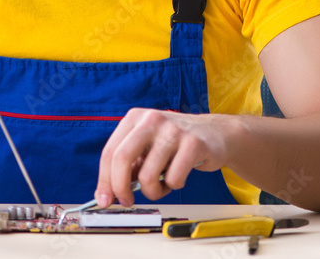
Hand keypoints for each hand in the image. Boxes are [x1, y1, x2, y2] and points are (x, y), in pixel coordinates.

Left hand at [94, 108, 232, 206]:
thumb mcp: (148, 146)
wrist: (215, 133)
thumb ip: (129, 165)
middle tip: (127, 201)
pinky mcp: (193, 143)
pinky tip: (179, 176)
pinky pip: (173, 179)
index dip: (104, 180)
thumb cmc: (177, 142)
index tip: (104, 199)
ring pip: (147, 175)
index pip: (110, 151)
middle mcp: (151, 119)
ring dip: (153, 191)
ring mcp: (172, 130)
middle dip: (120, 188)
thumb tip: (109, 192)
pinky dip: (173, 186)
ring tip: (162, 185)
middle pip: (122, 159)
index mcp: (135, 118)